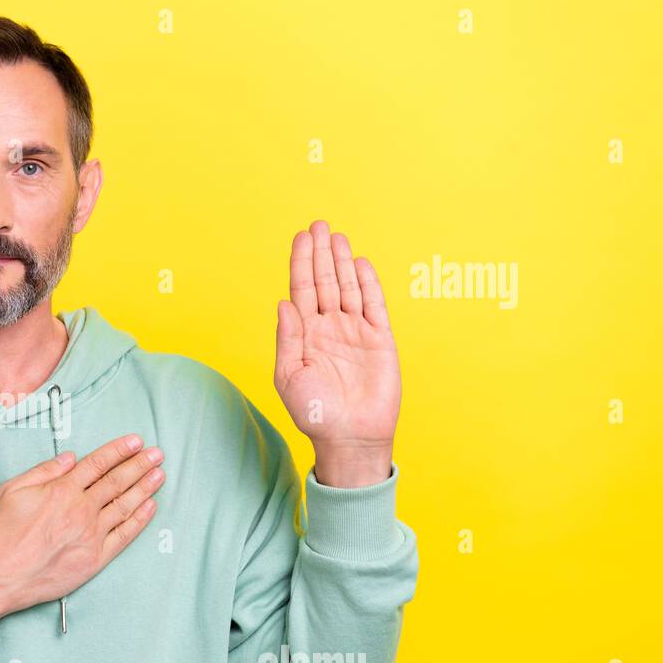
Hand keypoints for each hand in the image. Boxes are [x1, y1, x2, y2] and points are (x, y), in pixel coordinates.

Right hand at [0, 433, 165, 619]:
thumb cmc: (0, 535)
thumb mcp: (12, 490)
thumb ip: (44, 471)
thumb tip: (70, 457)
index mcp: (62, 491)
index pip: (98, 463)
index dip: (119, 450)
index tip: (135, 441)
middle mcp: (81, 510)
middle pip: (117, 481)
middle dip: (139, 464)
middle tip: (157, 454)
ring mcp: (91, 535)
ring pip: (125, 506)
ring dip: (145, 487)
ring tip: (160, 474)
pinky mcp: (95, 559)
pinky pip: (124, 535)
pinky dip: (139, 520)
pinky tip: (150, 507)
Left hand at [275, 219, 400, 485]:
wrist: (349, 437)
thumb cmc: (314, 412)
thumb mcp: (289, 376)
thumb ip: (288, 339)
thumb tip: (283, 303)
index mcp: (304, 334)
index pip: (301, 290)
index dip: (300, 263)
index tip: (301, 238)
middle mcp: (329, 328)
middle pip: (324, 281)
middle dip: (321, 253)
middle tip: (319, 224)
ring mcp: (355, 331)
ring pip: (348, 288)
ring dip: (342, 262)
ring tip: (337, 236)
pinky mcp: (380, 339)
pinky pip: (375, 305)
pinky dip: (369, 284)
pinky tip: (360, 264)